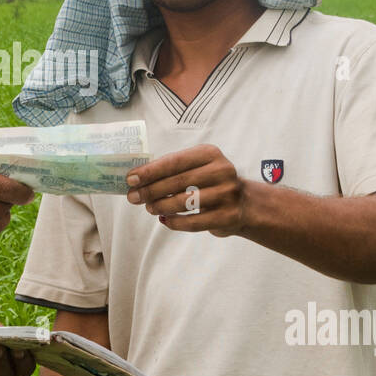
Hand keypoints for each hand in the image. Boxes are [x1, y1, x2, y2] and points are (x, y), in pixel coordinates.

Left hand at [125, 144, 253, 237]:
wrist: (245, 203)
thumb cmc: (210, 182)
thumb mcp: (196, 167)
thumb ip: (171, 169)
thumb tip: (136, 179)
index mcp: (210, 153)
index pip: (174, 161)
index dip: (150, 171)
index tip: (130, 179)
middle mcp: (221, 171)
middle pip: (177, 182)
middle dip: (150, 190)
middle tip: (133, 197)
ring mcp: (227, 194)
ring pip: (184, 202)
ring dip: (161, 206)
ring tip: (149, 208)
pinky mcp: (228, 216)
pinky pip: (193, 222)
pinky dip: (174, 222)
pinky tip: (164, 220)